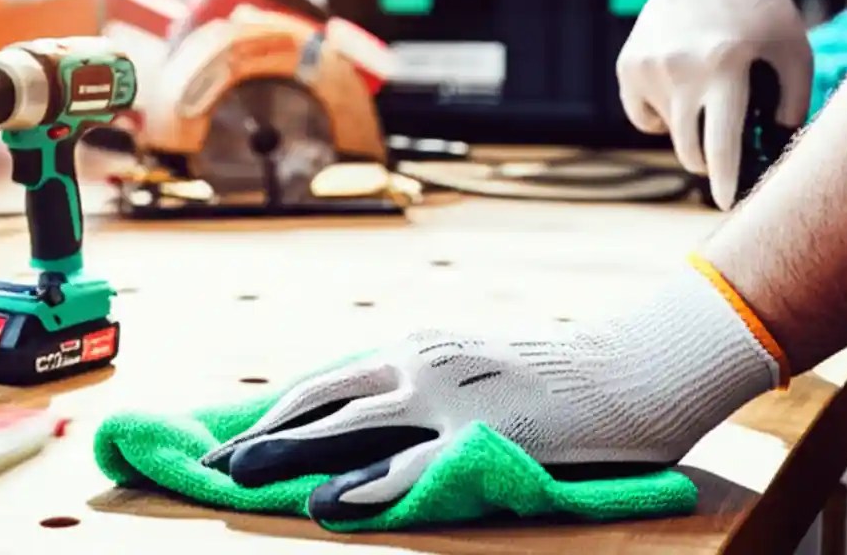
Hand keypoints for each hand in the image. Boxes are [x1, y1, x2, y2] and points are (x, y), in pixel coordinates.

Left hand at [202, 267, 779, 522]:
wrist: (629, 369)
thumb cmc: (546, 376)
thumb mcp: (468, 368)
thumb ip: (414, 387)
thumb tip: (360, 419)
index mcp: (415, 346)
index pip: (328, 379)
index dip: (277, 410)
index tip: (233, 436)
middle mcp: (422, 360)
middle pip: (324, 395)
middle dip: (265, 430)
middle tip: (216, 461)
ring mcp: (451, 394)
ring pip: (353, 422)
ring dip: (292, 449)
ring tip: (241, 475)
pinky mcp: (485, 431)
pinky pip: (413, 462)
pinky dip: (365, 481)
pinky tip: (328, 499)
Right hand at [617, 0, 812, 209]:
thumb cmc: (758, 8)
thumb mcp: (793, 48)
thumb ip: (793, 100)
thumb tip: (774, 145)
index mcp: (724, 65)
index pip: (720, 142)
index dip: (724, 180)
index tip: (725, 205)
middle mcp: (680, 69)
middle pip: (690, 148)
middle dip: (709, 161)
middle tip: (724, 157)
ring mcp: (648, 68)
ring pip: (669, 131)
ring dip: (689, 128)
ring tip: (707, 94)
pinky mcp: (629, 67)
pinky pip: (644, 115)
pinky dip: (662, 114)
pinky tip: (677, 88)